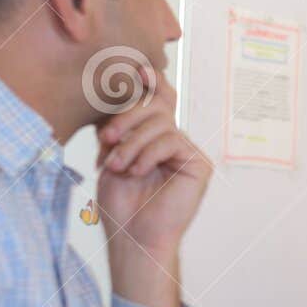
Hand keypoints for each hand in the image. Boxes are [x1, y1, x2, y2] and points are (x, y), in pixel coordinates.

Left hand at [96, 64, 211, 257]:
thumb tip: (116, 88)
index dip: (149, 82)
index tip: (137, 68)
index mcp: (153, 137)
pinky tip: (137, 171)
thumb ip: (118, 125)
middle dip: (128, 116)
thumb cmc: (120, 204)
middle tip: (108, 139)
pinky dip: (149, 153)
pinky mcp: (198, 164)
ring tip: (117, 166)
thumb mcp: (110, 155)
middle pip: (156, 105)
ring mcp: (187, 152)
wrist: (134, 238)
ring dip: (132, 143)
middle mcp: (173, 140)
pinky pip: (172, 140)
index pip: (155, 101)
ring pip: (161, 122)